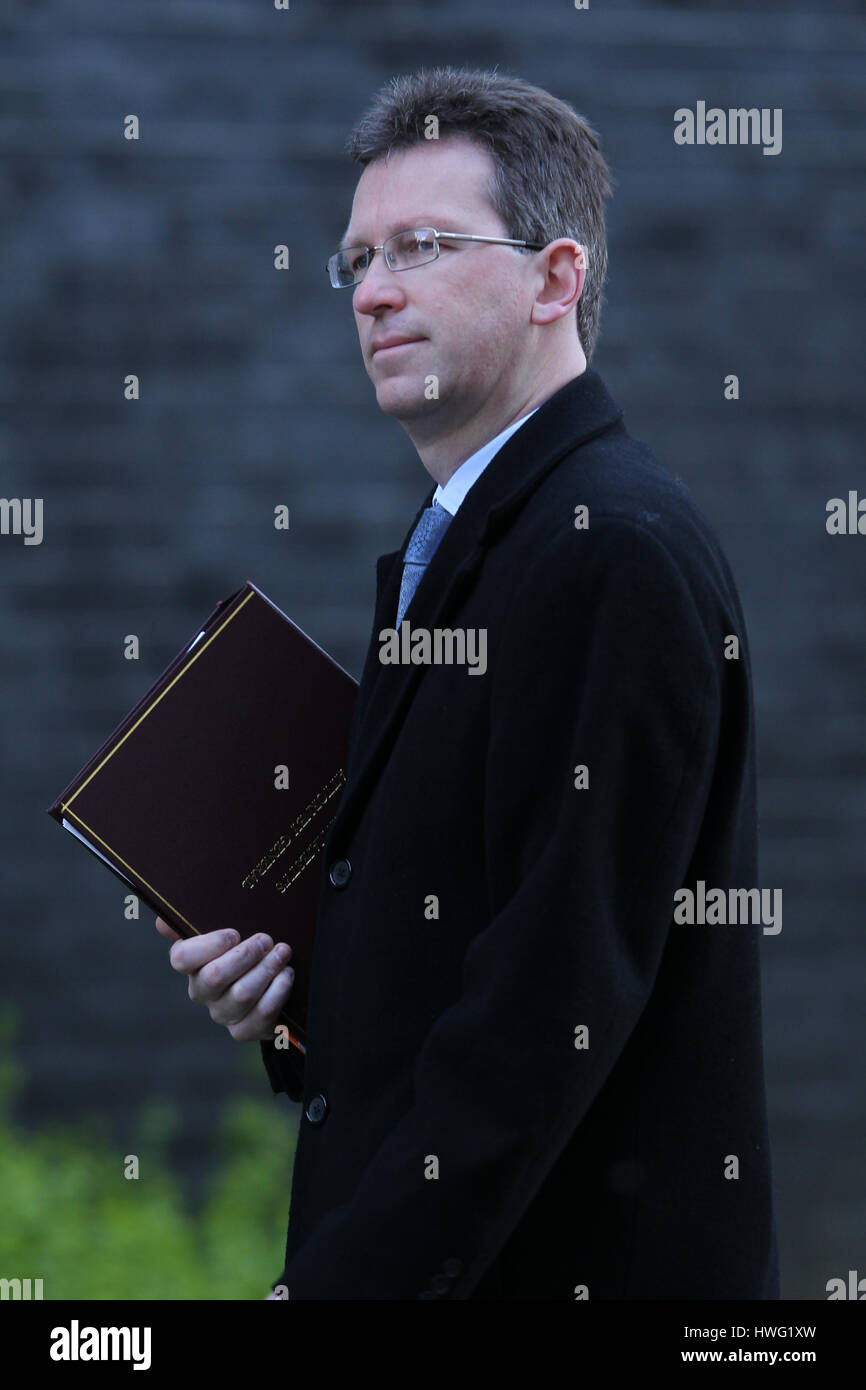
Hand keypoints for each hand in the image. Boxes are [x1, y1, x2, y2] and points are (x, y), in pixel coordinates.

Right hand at [155, 916, 293, 1041]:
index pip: (182, 958)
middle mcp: (202, 990)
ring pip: (241, 994)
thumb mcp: (224, 926)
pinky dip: (276, 994)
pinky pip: (259, 1016)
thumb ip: (196, 919)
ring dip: (266, 970)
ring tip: (282, 954)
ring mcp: (222, 1012)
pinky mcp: (244, 1029)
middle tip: (267, 940)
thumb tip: (163, 922)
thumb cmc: (244, 946)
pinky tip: (286, 977)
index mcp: (191, 963)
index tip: (234, 934)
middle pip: (215, 976)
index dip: (209, 945)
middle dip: (246, 955)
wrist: (272, 978)